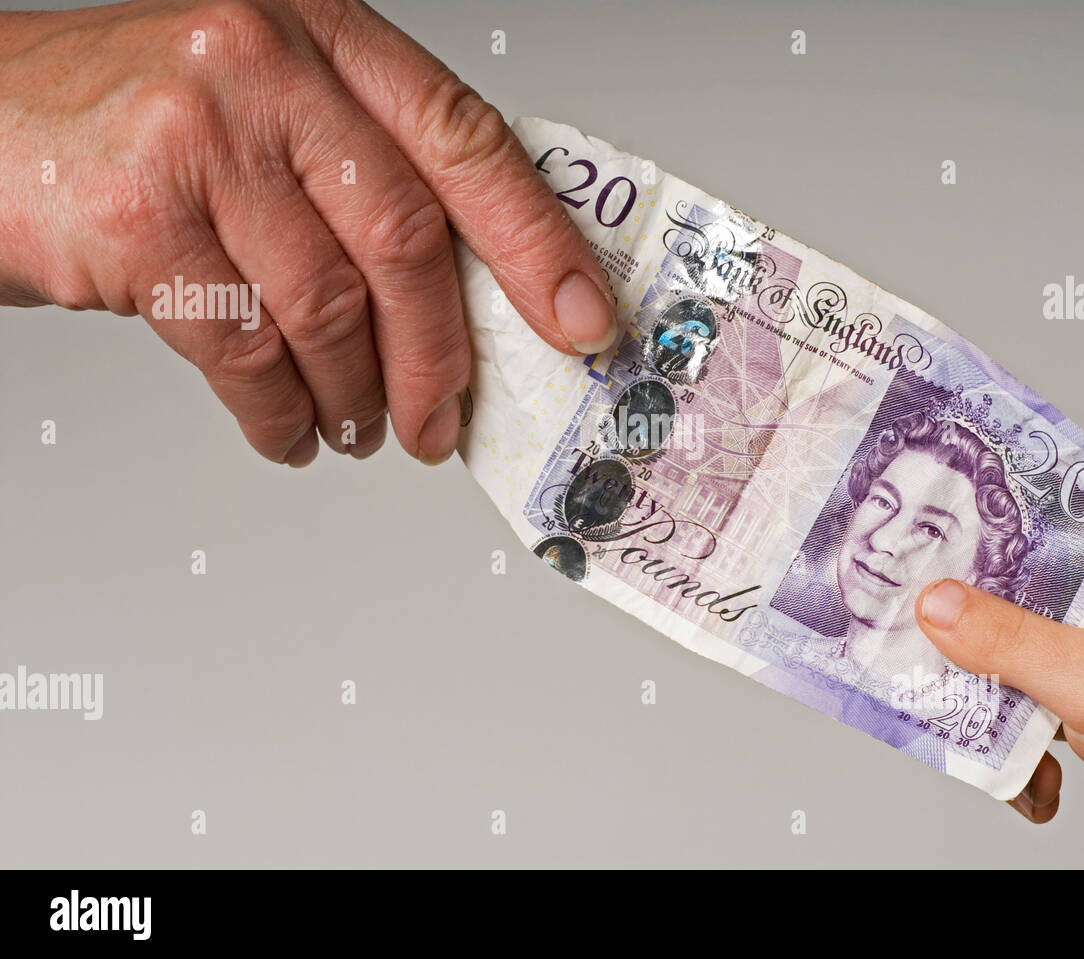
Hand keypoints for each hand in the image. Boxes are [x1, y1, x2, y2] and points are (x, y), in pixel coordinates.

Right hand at [0, 0, 616, 464]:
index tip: (583, 321)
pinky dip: (278, 411)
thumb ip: (366, 174)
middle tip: (441, 420)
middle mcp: (268, 64)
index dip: (538, 241)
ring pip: (326, 305)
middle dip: (437, 355)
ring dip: (353, 394)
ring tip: (356, 427)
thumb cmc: (140, 124)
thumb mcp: (272, 109)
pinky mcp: (136, 213)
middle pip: (405, 238)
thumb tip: (479, 296)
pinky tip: (288, 429)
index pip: (465, 141)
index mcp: (325, 34)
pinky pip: (244, 349)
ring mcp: (198, 132)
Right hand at [914, 547, 1083, 868]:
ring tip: (997, 749)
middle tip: (915, 661)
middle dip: (955, 640)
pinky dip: (1015, 748)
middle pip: (993, 598)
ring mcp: (1082, 651)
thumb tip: (932, 602)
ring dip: (987, 711)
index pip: (1019, 527)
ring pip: (997, 659)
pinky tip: (1037, 779)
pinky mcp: (1076, 697)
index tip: (901, 553)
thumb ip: (1010, 641)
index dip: (957, 536)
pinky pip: (1017, 707)